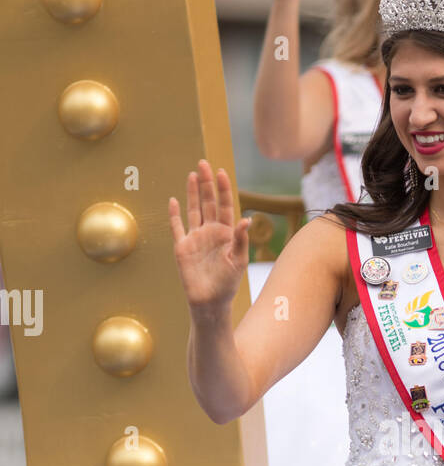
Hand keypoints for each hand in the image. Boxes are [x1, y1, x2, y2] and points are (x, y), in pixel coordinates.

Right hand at [168, 160, 249, 312]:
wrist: (209, 302)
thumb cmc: (227, 284)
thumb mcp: (239, 262)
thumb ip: (241, 240)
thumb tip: (246, 219)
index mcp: (227, 234)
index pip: (225, 206)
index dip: (223, 189)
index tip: (221, 172)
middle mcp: (211, 232)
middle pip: (208, 202)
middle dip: (207, 184)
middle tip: (204, 164)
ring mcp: (195, 238)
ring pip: (193, 210)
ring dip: (192, 193)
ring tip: (193, 174)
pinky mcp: (182, 247)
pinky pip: (177, 227)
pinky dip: (175, 214)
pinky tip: (174, 201)